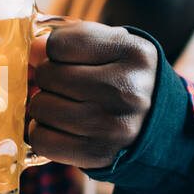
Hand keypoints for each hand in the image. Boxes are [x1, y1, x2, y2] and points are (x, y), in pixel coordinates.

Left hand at [27, 21, 158, 168]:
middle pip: (48, 75)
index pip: (60, 43)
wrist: (160, 129)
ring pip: (41, 107)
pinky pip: (42, 140)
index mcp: (133, 53)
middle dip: (47, 78)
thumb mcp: (114, 49)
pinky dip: (42, 132)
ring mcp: (111, 125)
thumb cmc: (126, 80)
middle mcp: (125, 89)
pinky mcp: (97, 154)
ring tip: (63, 105)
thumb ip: (73, 40)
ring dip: (43, 106)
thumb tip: (32, 50)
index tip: (63, 58)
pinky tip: (59, 127)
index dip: (53, 50)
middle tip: (63, 85)